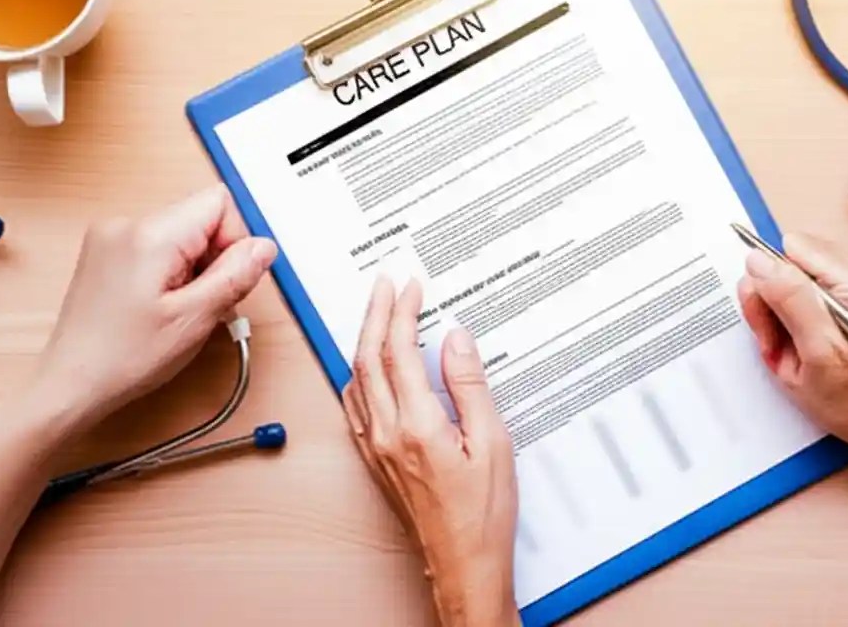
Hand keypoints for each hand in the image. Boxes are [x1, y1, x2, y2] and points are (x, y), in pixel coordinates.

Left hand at [34, 185, 276, 429]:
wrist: (71, 383)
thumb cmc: (122, 358)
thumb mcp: (194, 319)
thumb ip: (234, 275)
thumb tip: (263, 247)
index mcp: (149, 235)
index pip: (218, 203)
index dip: (235, 240)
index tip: (225, 279)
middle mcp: (126, 225)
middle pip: (200, 217)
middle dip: (214, 258)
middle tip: (203, 303)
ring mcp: (112, 237)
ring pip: (182, 235)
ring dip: (194, 269)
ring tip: (178, 309)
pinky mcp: (106, 253)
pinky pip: (159, 247)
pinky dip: (172, 272)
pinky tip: (162, 306)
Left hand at [344, 277, 517, 626]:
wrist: (463, 563)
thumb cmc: (483, 512)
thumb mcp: (492, 442)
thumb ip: (470, 386)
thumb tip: (455, 339)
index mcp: (416, 425)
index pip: (399, 351)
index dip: (402, 312)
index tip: (411, 286)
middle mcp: (386, 434)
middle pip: (368, 357)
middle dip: (376, 314)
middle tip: (386, 284)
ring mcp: (375, 448)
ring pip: (356, 379)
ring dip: (364, 340)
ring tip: (378, 314)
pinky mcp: (374, 461)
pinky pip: (355, 406)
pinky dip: (359, 374)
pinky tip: (370, 367)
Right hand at [737, 233, 847, 460]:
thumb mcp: (814, 356)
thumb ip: (787, 301)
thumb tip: (759, 260)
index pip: (791, 251)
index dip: (772, 287)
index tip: (776, 327)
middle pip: (797, 258)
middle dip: (780, 299)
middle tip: (787, 342)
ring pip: (805, 270)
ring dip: (793, 306)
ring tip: (803, 343)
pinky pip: (822, 282)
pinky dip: (810, 308)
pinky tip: (819, 336)